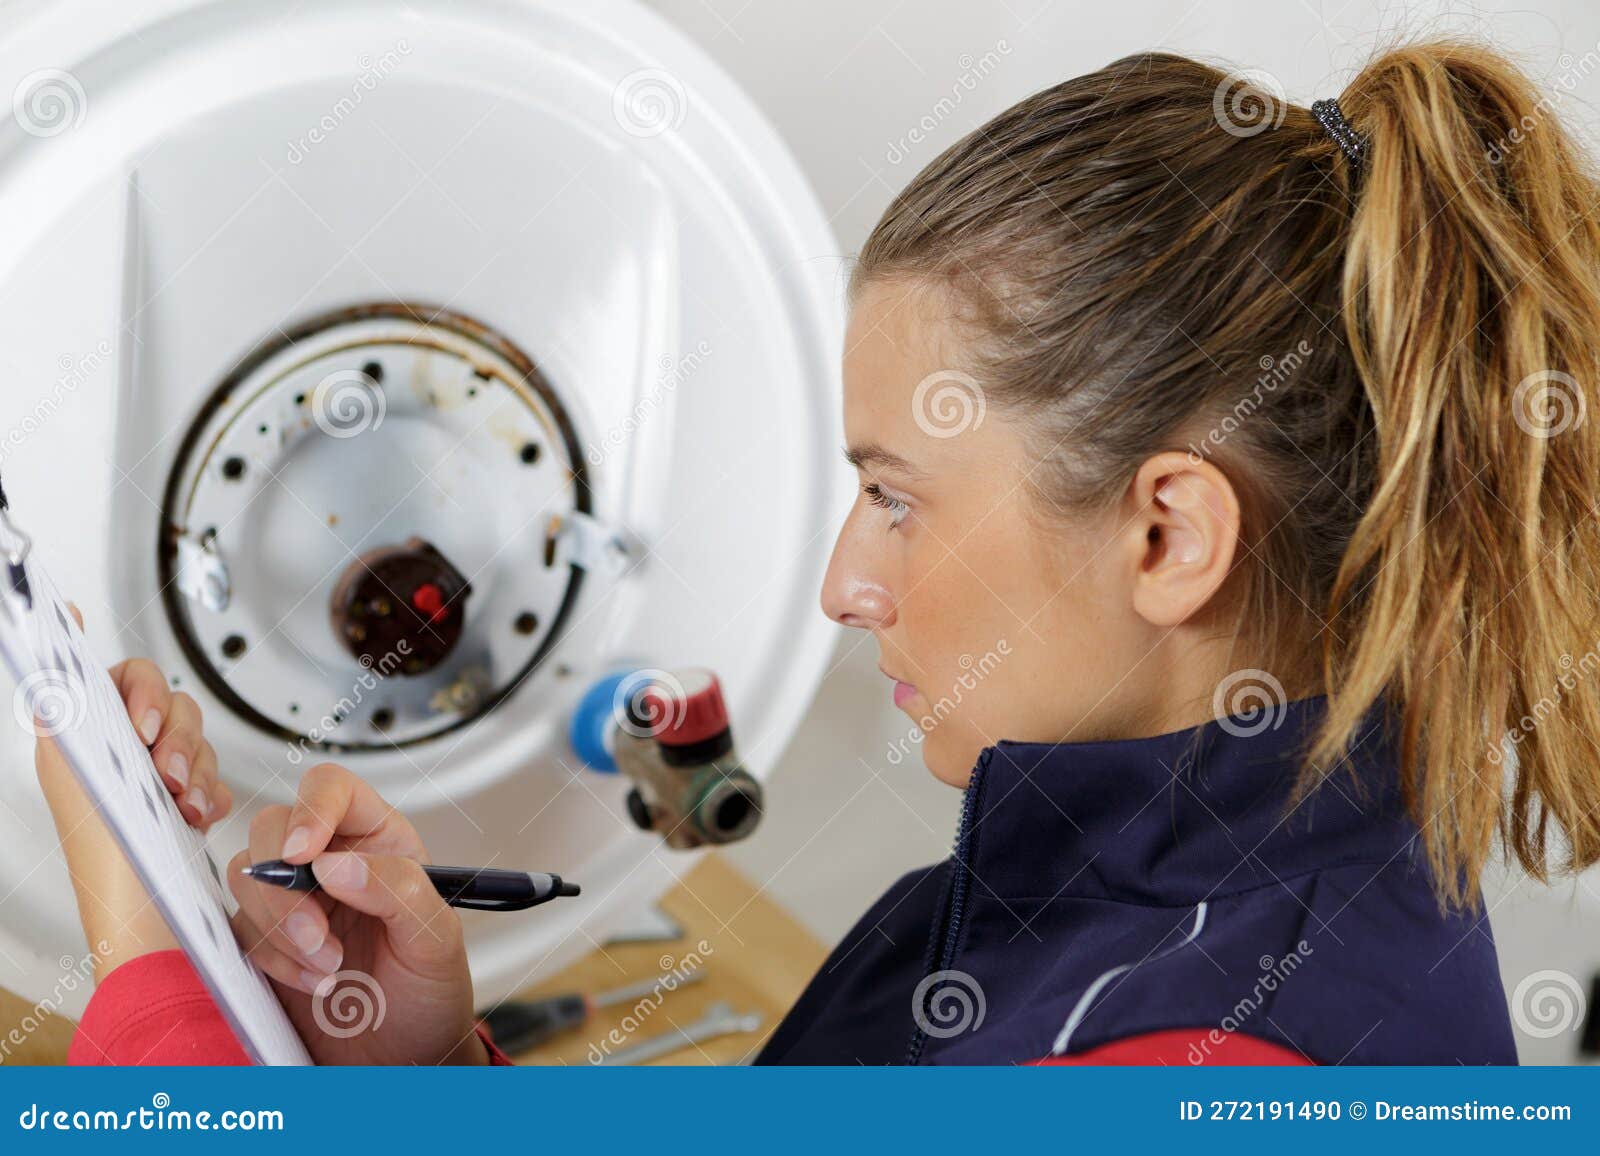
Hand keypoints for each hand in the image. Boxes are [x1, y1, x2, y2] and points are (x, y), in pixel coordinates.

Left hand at [33, 609, 232, 978]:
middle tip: (164, 773)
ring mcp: (153, 779)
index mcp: (84, 738)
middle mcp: (119, 754)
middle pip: (168, 704)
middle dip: (177, 738)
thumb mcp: (72, 766)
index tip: (139, 721)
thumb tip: (58, 655)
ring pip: (197, 740)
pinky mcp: (184, 804)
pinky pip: (217, 777)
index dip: (137, 687)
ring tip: (182, 804)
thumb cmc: (102, 854)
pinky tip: (197, 817)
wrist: (144, 913)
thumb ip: (66, 705)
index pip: (115, 678)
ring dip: (196, 771)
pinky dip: (212, 796)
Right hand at [228, 762, 486, 1064]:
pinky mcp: (265, 941)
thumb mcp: (435, 938)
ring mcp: (294, 900)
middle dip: (286, 887)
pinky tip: (313, 981)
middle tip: (319, 937)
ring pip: (247, 878)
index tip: (304, 854)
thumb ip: (396, 890)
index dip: (311, 809)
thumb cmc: (431, 990)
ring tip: (329, 967)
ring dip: (281, 929)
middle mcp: (330, 860)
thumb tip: (336, 863)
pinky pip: (240, 930)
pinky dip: (271, 959)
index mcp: (380, 840)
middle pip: (273, 829)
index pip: (332, 789)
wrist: (407, 1057)